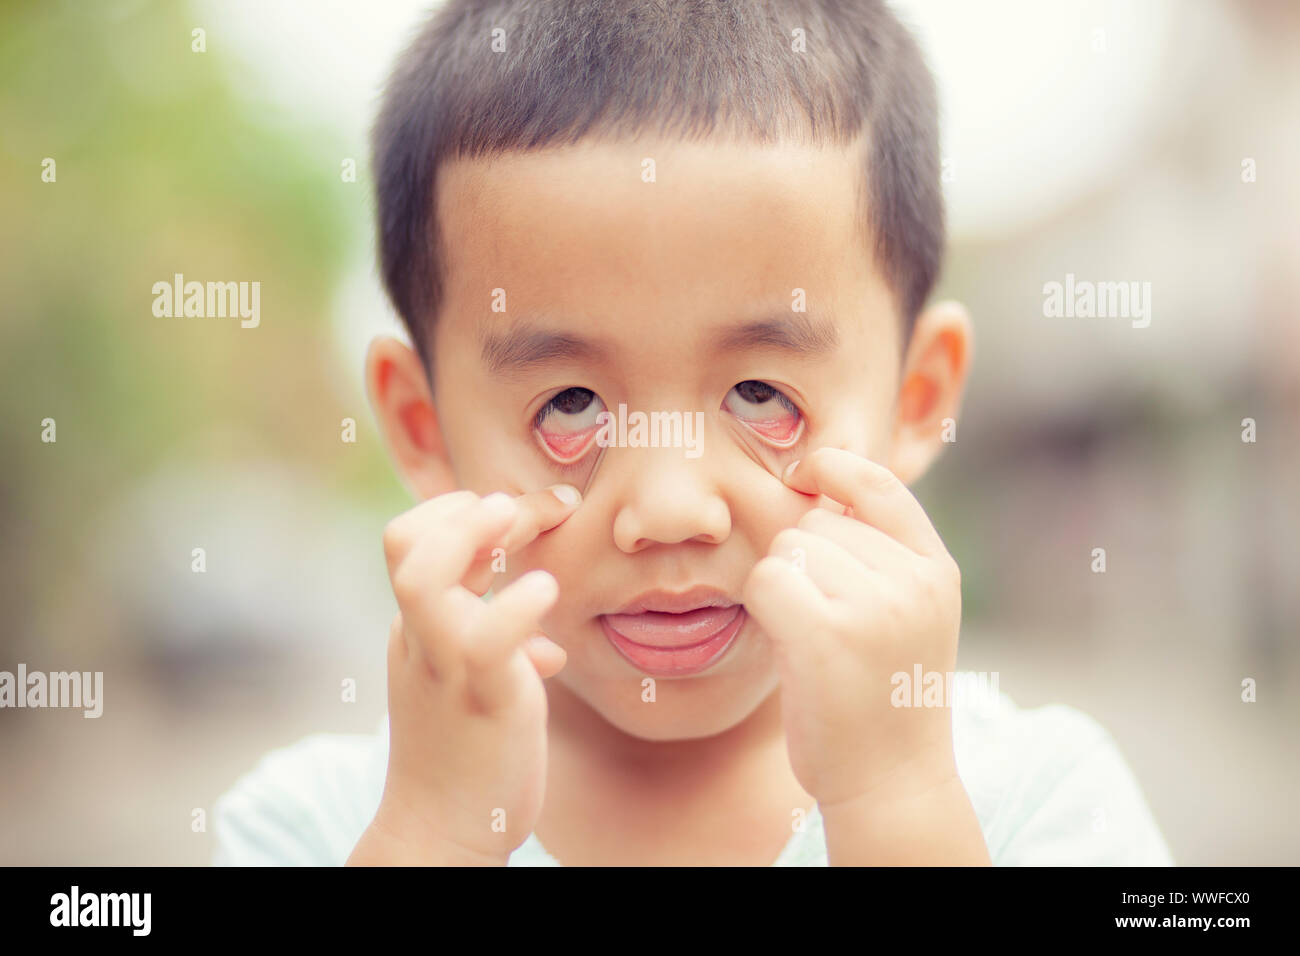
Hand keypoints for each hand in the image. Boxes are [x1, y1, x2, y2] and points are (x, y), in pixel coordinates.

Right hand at [352, 485, 579, 865]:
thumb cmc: (468, 757)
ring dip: (473, 534)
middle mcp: (419, 637)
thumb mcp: (476, 686)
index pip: (412, 539)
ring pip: (423, 576)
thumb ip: (500, 650)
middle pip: (408, 540)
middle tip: (533, 510)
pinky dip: (520, 603)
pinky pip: (489, 635)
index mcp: (417, 628)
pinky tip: (548, 591)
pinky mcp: (480, 695)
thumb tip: (547, 643)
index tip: (516, 511)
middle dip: (468, 507)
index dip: (460, 510)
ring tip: (517, 523)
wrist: (442, 832)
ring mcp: (443, 664)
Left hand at [741, 447, 962, 809]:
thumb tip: (817, 491)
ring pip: (786, 550)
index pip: (881, 485)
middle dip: (802, 565)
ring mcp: (873, 605)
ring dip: (782, 589)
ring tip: (814, 644)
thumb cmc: (883, 700)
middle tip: (826, 629)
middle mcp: (912, 581)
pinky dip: (762, 608)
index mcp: (936, 571)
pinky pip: (766, 579)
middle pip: (815, 523)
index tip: (807, 471)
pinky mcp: (826, 632)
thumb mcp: (907, 617)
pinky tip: (788, 647)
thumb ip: (879, 557)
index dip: (836, 467)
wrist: (891, 783)